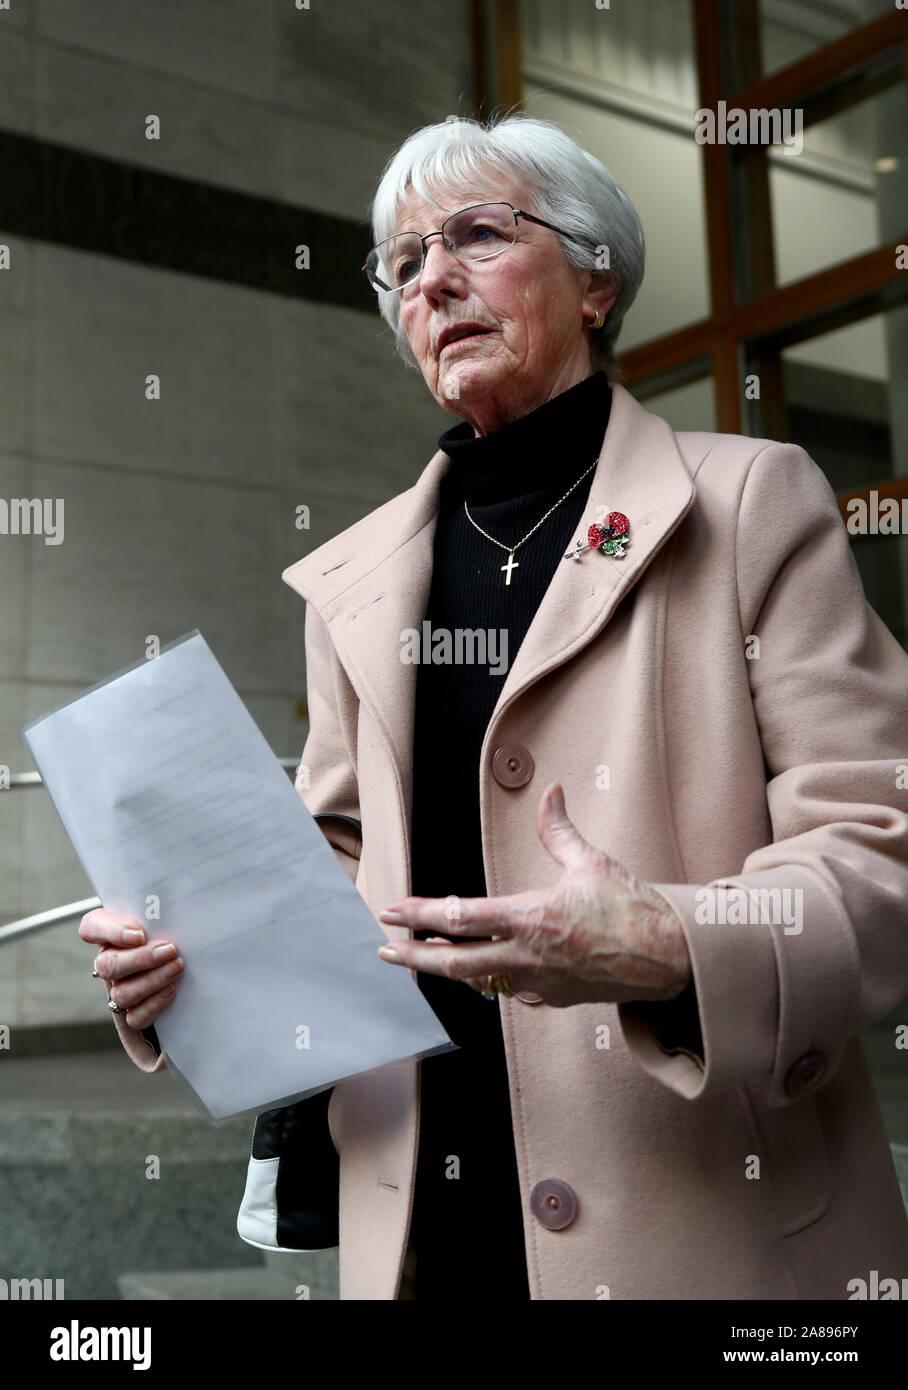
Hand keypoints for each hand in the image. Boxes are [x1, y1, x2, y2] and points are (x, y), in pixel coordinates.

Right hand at [78, 908, 184, 1028]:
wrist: (191, 960)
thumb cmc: (172, 930)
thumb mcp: (164, 915)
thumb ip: (157, 910)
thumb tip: (170, 909)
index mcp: (110, 932)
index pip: (91, 927)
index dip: (111, 932)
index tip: (139, 933)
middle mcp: (109, 961)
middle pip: (108, 965)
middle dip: (141, 959)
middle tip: (169, 949)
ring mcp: (119, 988)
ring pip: (122, 993)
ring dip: (152, 980)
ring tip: (177, 966)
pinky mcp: (134, 1012)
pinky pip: (135, 1017)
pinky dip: (153, 1005)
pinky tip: (171, 990)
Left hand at [377, 782, 690, 1006]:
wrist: (671, 959)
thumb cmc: (634, 910)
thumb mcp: (592, 862)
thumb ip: (560, 829)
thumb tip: (550, 791)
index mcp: (531, 919)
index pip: (460, 917)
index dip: (420, 914)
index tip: (392, 911)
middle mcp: (527, 956)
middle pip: (454, 962)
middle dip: (414, 957)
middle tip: (386, 950)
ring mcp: (539, 982)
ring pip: (478, 980)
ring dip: (447, 968)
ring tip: (424, 957)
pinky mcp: (555, 999)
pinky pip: (510, 991)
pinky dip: (487, 980)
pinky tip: (479, 971)